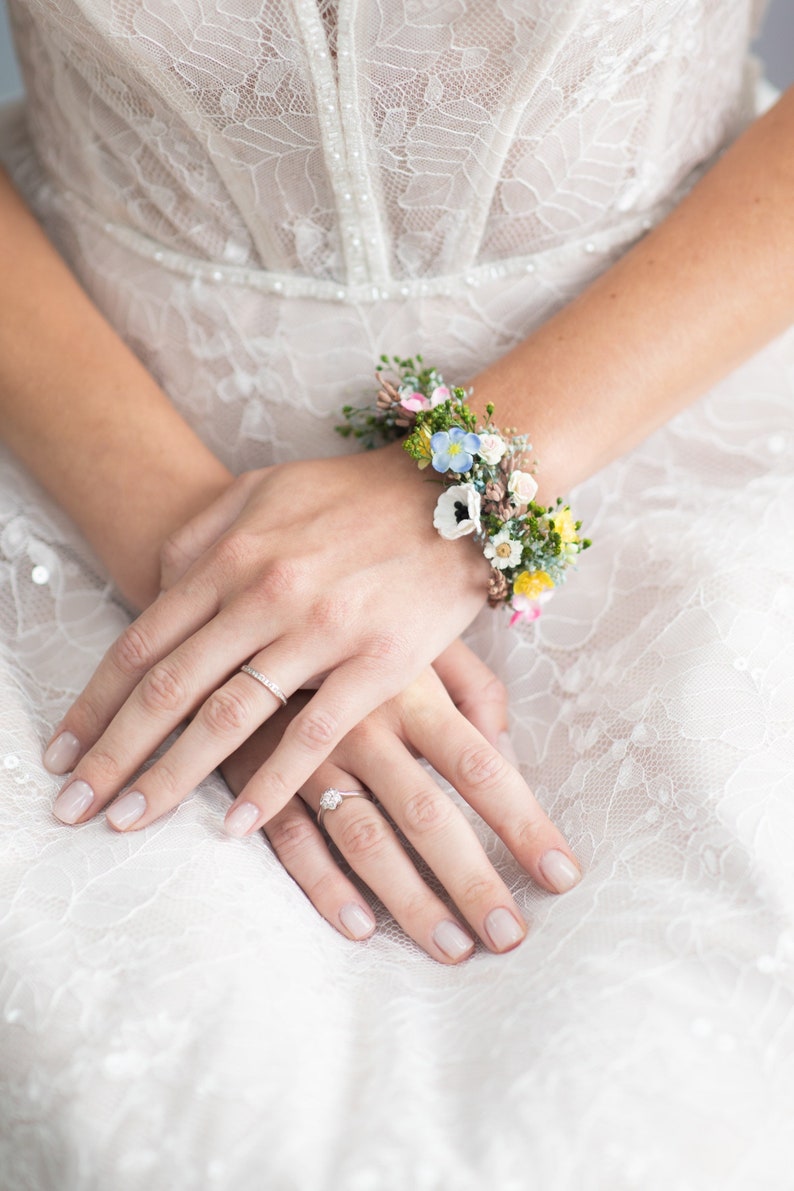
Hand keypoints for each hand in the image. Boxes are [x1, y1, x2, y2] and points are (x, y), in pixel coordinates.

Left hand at [46, 445, 491, 831]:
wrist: (455, 489)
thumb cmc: (353, 494)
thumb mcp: (263, 489)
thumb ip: (201, 534)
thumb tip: (155, 582)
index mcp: (232, 556)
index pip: (143, 643)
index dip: (96, 703)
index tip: (62, 751)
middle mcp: (265, 595)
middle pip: (170, 689)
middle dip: (114, 754)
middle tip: (74, 806)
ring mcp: (322, 631)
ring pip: (229, 718)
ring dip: (172, 777)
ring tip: (131, 821)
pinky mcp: (380, 663)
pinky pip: (313, 736)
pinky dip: (272, 784)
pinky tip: (236, 825)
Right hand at [133, 667, 583, 963]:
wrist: (241, 602)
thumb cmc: (348, 627)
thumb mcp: (416, 640)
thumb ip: (473, 691)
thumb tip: (512, 757)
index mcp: (412, 689)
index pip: (483, 767)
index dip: (525, 824)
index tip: (563, 877)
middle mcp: (366, 722)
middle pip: (429, 814)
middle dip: (473, 880)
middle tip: (511, 938)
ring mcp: (308, 751)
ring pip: (365, 837)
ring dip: (409, 899)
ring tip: (452, 947)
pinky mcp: (258, 772)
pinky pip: (292, 838)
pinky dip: (324, 886)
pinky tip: (358, 927)